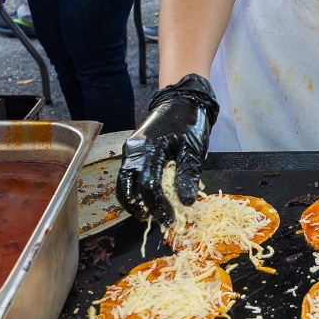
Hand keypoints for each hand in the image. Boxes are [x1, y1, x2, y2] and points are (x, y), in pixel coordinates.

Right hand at [116, 74, 218, 225]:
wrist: (182, 99)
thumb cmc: (190, 122)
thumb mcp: (194, 149)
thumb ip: (188, 175)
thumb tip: (185, 202)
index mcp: (149, 148)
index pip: (148, 186)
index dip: (159, 206)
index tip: (171, 218)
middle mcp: (134, 149)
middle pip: (126, 187)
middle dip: (140, 207)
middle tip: (157, 220)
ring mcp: (131, 149)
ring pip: (124, 181)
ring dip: (135, 200)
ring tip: (151, 212)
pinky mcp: (134, 149)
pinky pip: (130, 173)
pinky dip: (136, 188)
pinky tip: (151, 197)